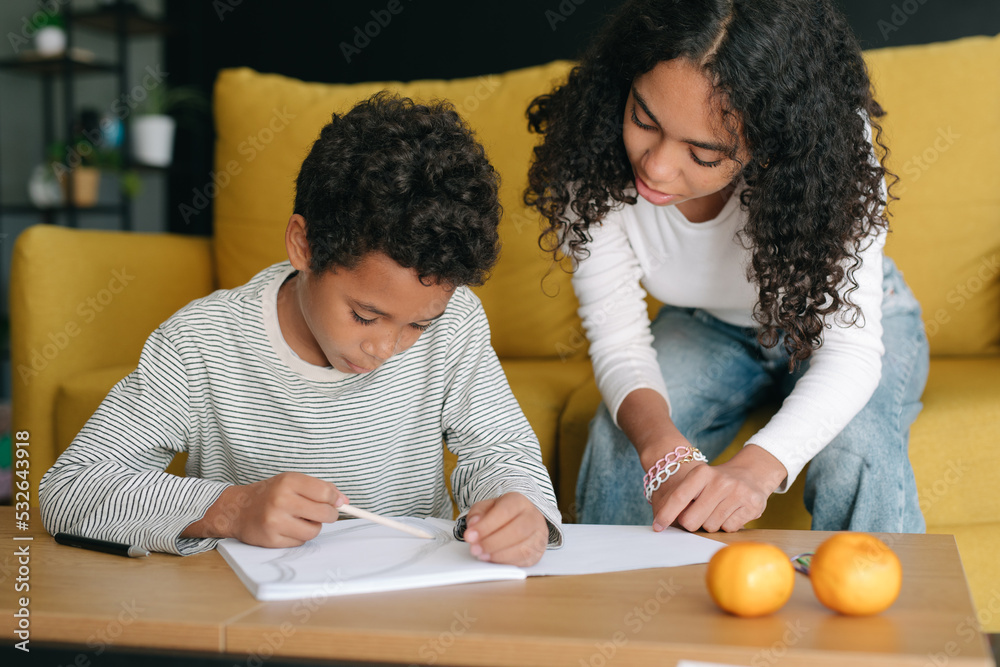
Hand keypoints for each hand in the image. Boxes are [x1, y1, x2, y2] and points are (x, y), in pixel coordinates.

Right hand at [182, 472, 347, 547]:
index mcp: (289, 481)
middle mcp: (281, 500)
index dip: (335, 499)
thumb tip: (344, 501)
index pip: (326, 493)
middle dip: (328, 515)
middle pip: (325, 514)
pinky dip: (299, 536)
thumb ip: (320, 489)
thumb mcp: (292, 482)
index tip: (335, 502)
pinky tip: (288, 528)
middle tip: (320, 512)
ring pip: (314, 531)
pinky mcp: (272, 539)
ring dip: (313, 527)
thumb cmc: (270, 494)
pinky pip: (300, 542)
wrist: (237, 509)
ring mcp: (276, 521)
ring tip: (300, 520)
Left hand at [463, 492, 548, 566]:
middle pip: (517, 531)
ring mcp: (539, 536)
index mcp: (519, 502)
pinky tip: (493, 559)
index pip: (504, 512)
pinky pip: (524, 560)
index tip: (469, 536)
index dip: (486, 526)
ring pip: (522, 548)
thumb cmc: (501, 514)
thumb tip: (474, 525)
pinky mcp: (538, 552)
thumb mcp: (486, 508)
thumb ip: (477, 514)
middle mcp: (533, 517)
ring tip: (482, 555)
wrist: (521, 520)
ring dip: (498, 554)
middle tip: (474, 549)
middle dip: (492, 542)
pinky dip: (506, 562)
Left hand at [650, 445, 786, 532]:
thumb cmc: (718, 483)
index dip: (666, 515)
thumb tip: (662, 522)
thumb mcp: (700, 481)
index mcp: (702, 473)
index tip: (657, 527)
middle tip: (700, 514)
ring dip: (711, 524)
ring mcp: (737, 493)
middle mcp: (720, 481)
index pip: (679, 497)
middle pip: (691, 520)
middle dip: (692, 522)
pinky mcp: (752, 505)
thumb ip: (683, 498)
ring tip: (719, 510)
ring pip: (710, 527)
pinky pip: (728, 529)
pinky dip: (727, 525)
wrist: (752, 474)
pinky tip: (732, 513)